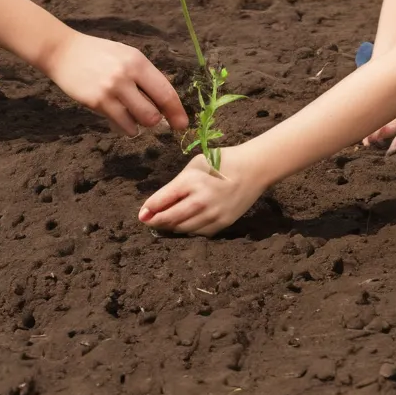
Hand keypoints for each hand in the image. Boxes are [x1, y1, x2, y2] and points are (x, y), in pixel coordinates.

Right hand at [45, 32, 188, 135]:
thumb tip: (164, 103)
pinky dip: (126, 127)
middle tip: (153, 118)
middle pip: (154, 113)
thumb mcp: (126, 56)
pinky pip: (121, 125)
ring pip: (139, 121)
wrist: (63, 52)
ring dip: (140, 124)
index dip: (176, 111)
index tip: (183, 123)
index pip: (165, 91)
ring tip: (132, 115)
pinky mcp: (97, 102)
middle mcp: (126, 76)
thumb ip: (144, 76)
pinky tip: (121, 118)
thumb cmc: (98, 54)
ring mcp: (111, 90)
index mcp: (138, 61)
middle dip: (157, 120)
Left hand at [138, 147, 264, 235]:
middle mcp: (200, 201)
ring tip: (165, 222)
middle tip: (149, 221)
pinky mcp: (223, 224)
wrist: (253, 169)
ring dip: (171, 227)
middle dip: (156, 221)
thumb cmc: (221, 162)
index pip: (162, 201)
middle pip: (170, 219)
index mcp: (191, 182)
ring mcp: (213, 215)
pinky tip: (186, 223)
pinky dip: (189, 230)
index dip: (149, 209)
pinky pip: (199, 233)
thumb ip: (177, 184)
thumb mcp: (195, 165)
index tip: (141, 215)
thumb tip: (157, 204)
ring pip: (183, 229)